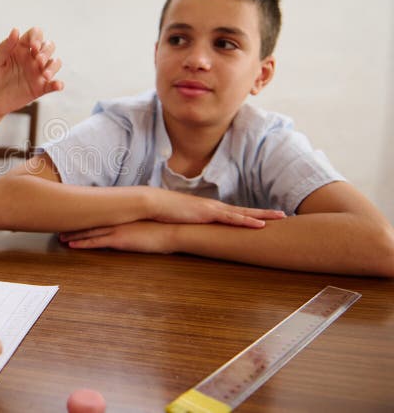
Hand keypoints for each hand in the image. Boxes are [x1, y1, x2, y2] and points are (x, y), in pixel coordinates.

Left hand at [0, 27, 63, 117]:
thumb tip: (16, 30)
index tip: (34, 47)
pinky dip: (58, 84)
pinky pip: (53, 85)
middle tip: (38, 60)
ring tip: (45, 75)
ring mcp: (37, 73)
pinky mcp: (40, 88)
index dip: (37, 37)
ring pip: (54, 63)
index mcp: (20, 48)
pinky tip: (58, 85)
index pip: (35, 35)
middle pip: (48, 47)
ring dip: (53, 67)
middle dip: (47, 51)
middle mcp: (31, 58)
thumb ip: (5, 46)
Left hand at [60, 221, 175, 252]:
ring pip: (89, 231)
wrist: (173, 230)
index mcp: (123, 215)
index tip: (74, 218)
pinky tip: (71, 244)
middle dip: (74, 225)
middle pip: (90, 222)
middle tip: (60, 226)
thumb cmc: (165, 229)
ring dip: (73, 234)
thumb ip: (137, 224)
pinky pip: (96, 242)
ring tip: (60, 236)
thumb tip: (133, 228)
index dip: (86, 217)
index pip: (100, 215)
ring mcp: (117, 229)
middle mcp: (117, 220)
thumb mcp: (147, 223)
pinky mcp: (119, 240)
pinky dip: (82, 243)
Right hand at [148, 188, 284, 227]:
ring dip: (263, 215)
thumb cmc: (163, 213)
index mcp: (209, 209)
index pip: (234, 213)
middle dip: (265, 213)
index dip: (250, 215)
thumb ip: (188, 225)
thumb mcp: (180, 221)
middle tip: (283, 215)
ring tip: (280, 217)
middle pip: (245, 211)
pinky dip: (247, 221)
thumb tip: (190, 234)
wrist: (154, 203)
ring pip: (244, 213)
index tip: (265, 218)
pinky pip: (232, 218)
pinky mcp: (209, 213)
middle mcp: (214, 207)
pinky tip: (261, 224)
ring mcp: (213, 209)